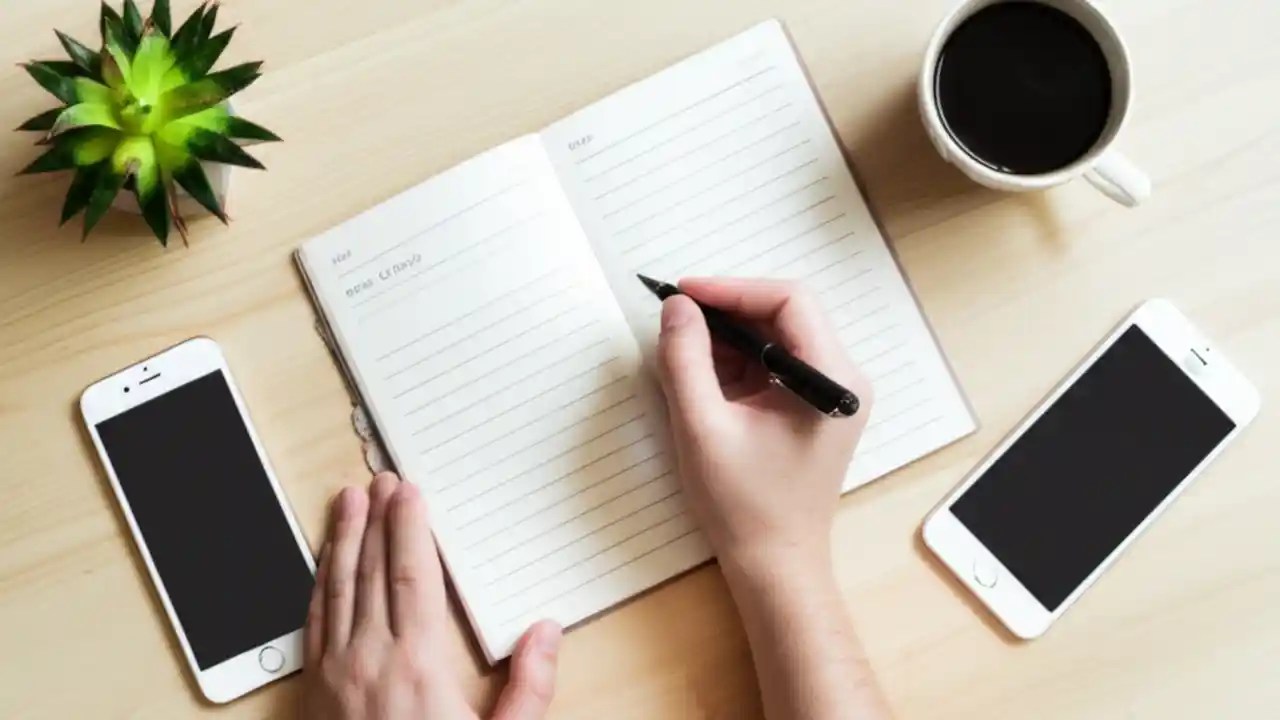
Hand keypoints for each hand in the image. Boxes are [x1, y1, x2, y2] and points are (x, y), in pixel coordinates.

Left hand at [300, 473, 562, 719]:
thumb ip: (529, 689)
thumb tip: (546, 632)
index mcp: (418, 665)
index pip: (412, 575)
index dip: (409, 528)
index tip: (407, 493)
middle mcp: (368, 661)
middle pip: (371, 571)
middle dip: (376, 520)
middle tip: (380, 481)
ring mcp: (333, 675)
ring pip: (335, 588)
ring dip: (340, 540)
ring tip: (345, 503)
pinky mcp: (312, 693)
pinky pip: (312, 622)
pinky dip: (319, 584)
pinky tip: (323, 568)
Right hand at [655, 278, 872, 576]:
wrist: (774, 565)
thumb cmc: (743, 506)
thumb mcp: (701, 427)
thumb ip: (685, 360)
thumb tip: (677, 308)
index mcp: (832, 379)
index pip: (789, 301)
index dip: (732, 289)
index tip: (684, 294)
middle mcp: (843, 379)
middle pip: (785, 314)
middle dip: (727, 311)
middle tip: (677, 317)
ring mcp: (830, 394)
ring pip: (777, 338)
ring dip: (729, 338)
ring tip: (682, 350)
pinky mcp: (813, 409)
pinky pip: (775, 366)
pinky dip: (737, 363)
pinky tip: (701, 376)